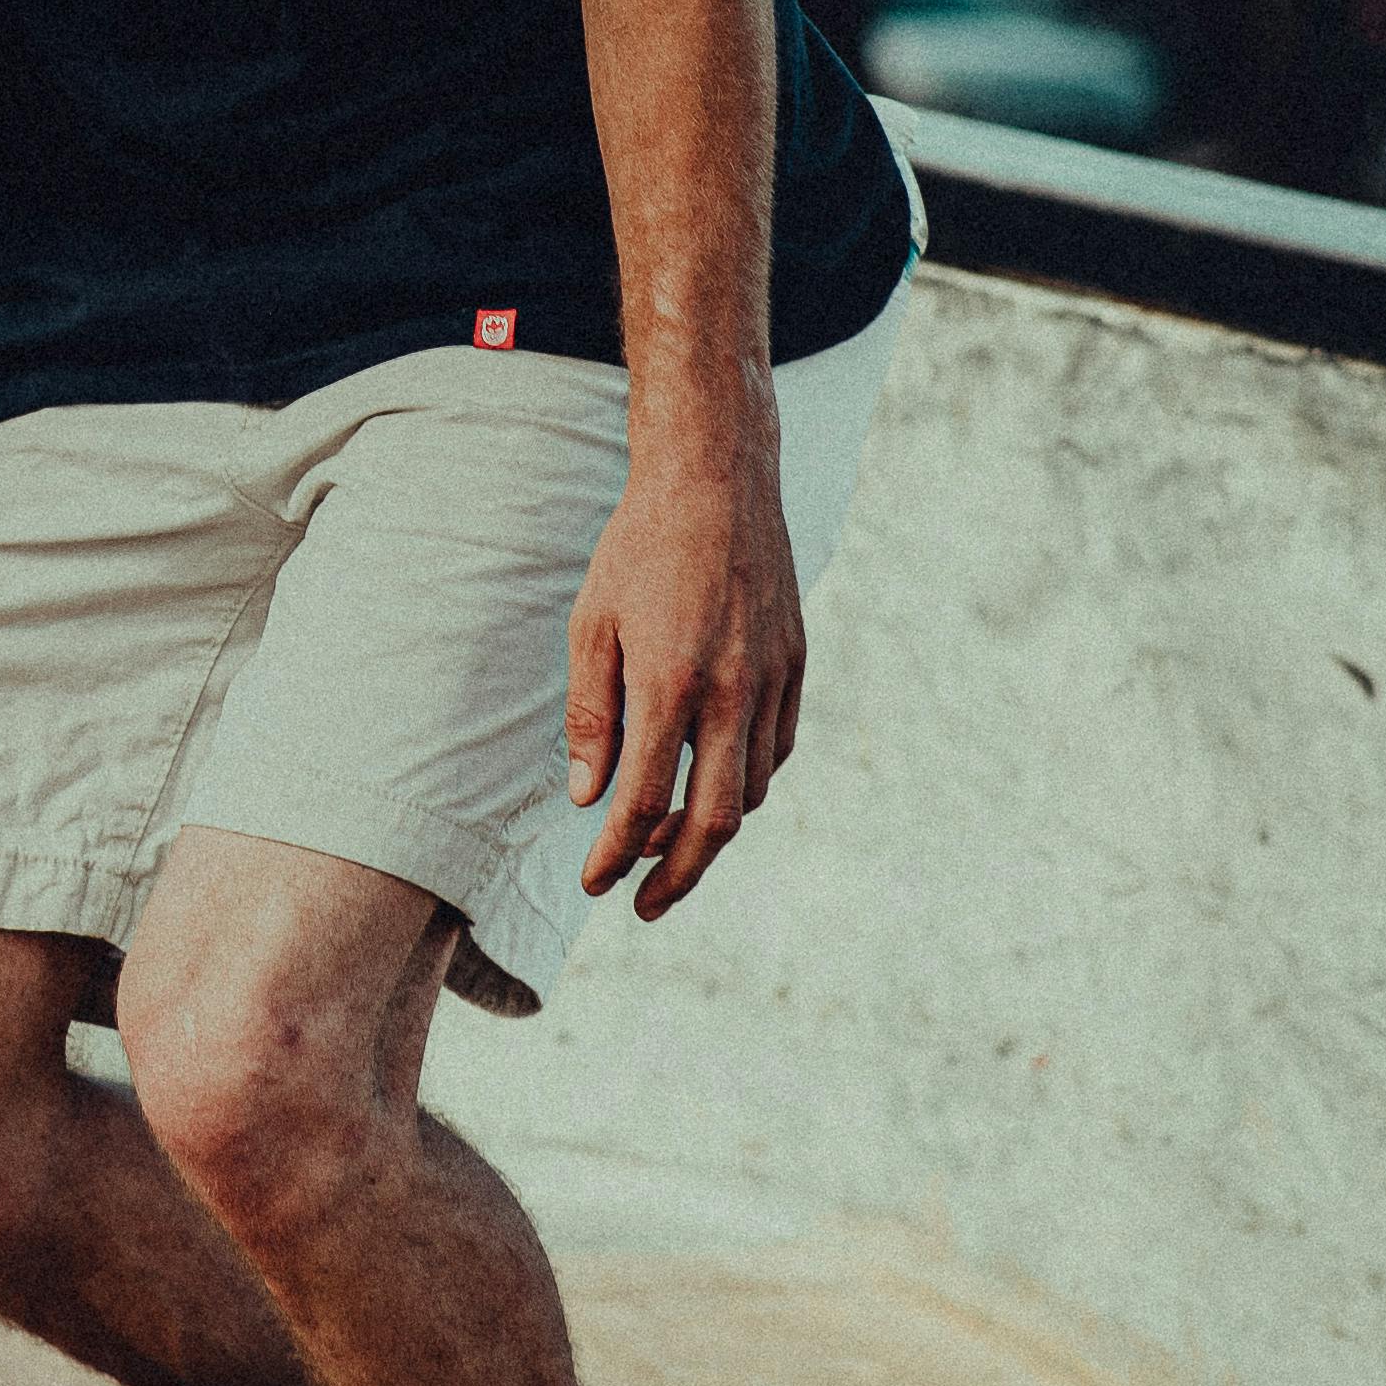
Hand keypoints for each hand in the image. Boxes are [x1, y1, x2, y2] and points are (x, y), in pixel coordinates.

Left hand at [566, 423, 804, 920]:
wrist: (718, 481)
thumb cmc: (639, 548)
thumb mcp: (591, 624)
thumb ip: (591, 715)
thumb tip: (589, 797)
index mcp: (669, 683)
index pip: (642, 803)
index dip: (616, 856)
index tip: (596, 884)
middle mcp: (732, 692)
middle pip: (713, 822)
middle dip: (676, 876)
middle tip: (643, 904)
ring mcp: (773, 682)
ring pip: (750, 792)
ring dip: (711, 830)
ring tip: (667, 842)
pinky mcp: (797, 667)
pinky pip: (776, 751)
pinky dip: (744, 784)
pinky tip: (712, 784)